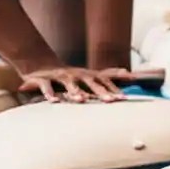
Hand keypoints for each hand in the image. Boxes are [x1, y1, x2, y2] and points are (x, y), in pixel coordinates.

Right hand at [17, 65, 160, 102]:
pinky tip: (53, 101)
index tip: (123, 98)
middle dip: (100, 91)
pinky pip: (46, 86)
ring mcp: (59, 76)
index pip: (103, 81)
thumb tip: (129, 73)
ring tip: (82, 100)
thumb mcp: (89, 75)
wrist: (40, 67)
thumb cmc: (70, 76)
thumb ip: (109, 75)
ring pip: (69, 84)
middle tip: (110, 101)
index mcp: (86, 75)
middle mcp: (75, 74)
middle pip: (90, 82)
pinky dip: (49, 94)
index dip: (114, 89)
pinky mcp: (42, 79)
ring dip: (75, 91)